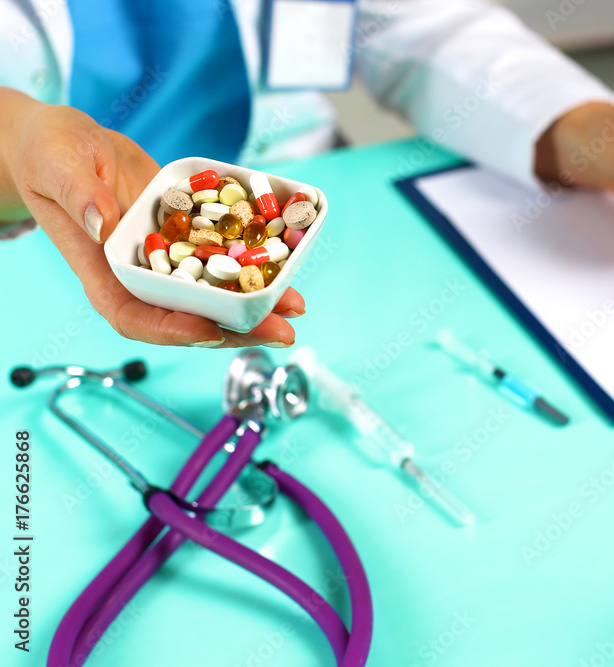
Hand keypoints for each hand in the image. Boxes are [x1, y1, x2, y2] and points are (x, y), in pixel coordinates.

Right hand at [0, 90, 302, 346]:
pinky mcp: (187, 240)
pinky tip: (288, 272)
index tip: (211, 330)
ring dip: (256, 307)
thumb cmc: (50, 151)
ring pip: (212, 296)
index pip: (134, 316)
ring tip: (296, 308)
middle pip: (186, 317)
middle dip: (235, 329)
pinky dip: (255, 268)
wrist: (70, 142)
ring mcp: (166, 261)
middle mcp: (138, 275)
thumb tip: (103, 224)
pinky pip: (223, 261)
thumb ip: (79, 194)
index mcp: (101, 270)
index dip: (173, 330)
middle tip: (281, 331)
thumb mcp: (58, 164)